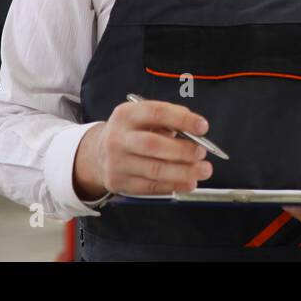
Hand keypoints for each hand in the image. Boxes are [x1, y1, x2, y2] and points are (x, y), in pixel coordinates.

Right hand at [72, 99, 211, 199]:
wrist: (98, 153)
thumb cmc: (132, 132)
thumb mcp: (144, 117)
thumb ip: (169, 120)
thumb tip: (197, 133)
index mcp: (127, 114)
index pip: (157, 112)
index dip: (183, 119)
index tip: (203, 127)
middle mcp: (118, 138)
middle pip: (154, 145)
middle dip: (183, 150)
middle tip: (202, 153)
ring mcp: (116, 162)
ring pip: (154, 170)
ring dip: (183, 172)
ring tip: (202, 170)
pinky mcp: (119, 182)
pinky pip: (150, 187)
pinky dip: (173, 186)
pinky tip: (188, 183)